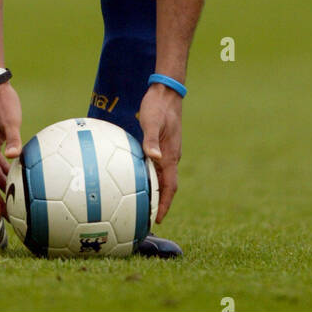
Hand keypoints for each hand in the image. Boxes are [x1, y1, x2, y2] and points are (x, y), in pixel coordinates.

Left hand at [138, 83, 181, 221]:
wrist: (167, 92)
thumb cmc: (158, 106)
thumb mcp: (152, 122)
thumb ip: (151, 140)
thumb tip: (153, 157)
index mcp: (170, 155)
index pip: (170, 186)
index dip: (164, 204)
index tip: (158, 219)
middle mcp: (171, 156)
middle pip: (167, 186)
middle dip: (160, 203)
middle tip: (147, 218)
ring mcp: (168, 151)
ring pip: (163, 177)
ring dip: (156, 191)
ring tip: (143, 204)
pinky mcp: (162, 145)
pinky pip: (158, 166)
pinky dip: (151, 177)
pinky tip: (139, 177)